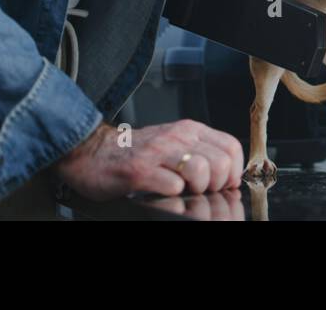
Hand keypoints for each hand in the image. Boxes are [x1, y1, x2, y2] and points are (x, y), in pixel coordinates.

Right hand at [53, 119, 243, 200]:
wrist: (91, 152)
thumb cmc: (134, 152)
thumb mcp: (173, 144)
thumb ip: (199, 154)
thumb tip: (228, 179)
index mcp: (189, 130)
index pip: (231, 147)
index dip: (234, 171)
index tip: (225, 184)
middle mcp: (177, 137)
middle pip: (220, 163)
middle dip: (216, 184)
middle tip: (201, 190)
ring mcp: (158, 153)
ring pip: (200, 170)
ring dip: (197, 189)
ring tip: (183, 191)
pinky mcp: (140, 171)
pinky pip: (172, 186)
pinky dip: (173, 195)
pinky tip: (163, 192)